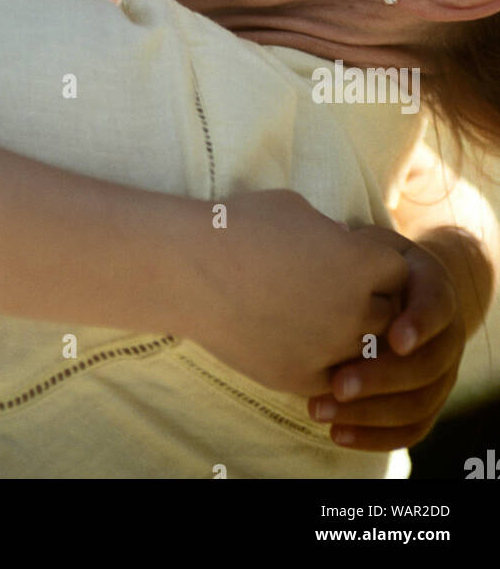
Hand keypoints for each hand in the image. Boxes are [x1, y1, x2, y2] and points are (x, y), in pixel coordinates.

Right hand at [186, 192, 408, 396]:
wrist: (189, 270)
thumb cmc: (239, 226)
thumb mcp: (296, 209)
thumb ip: (332, 231)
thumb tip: (346, 244)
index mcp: (361, 264)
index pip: (400, 273)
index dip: (377, 265)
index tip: (353, 260)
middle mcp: (356, 311)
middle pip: (390, 316)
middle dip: (371, 303)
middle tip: (338, 292)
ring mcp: (330, 349)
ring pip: (366, 353)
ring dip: (351, 338)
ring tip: (320, 319)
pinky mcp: (302, 378)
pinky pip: (335, 379)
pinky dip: (326, 365)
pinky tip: (302, 344)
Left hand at [308, 226, 464, 449]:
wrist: (402, 287)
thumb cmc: (373, 261)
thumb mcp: (373, 244)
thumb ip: (360, 247)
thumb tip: (334, 239)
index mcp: (434, 288)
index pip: (437, 306)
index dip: (420, 323)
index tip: (395, 337)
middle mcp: (446, 336)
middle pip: (427, 366)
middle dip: (381, 378)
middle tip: (337, 384)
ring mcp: (441, 373)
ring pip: (417, 403)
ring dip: (371, 413)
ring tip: (322, 410)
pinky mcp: (426, 401)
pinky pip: (410, 428)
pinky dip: (375, 436)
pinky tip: (337, 434)